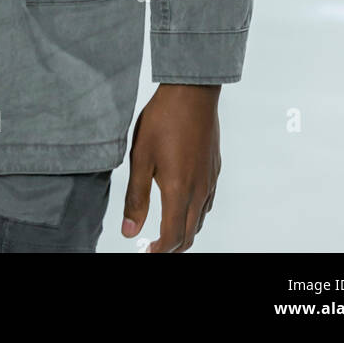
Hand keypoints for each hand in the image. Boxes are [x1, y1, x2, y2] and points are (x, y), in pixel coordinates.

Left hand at [121, 83, 220, 251]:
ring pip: (200, 218)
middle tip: (154, 246)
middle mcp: (199, 190)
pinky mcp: (214, 168)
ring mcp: (210, 179)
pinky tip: (183, 202)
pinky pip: (207, 201)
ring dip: (185, 230)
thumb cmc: (163, 120)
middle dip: (173, 246)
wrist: (192, 92)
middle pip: (190, 233)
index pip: (173, 236)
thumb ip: (136, 197)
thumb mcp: (141, 158)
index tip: (146, 252)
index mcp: (179, 191)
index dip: (159, 250)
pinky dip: (195, 213)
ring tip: (166, 228)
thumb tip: (129, 231)